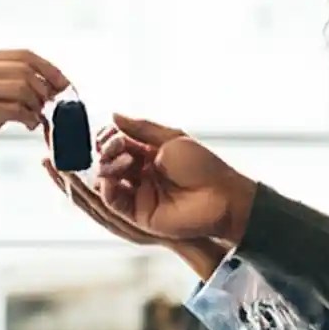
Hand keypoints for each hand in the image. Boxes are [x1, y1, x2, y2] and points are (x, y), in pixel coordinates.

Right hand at [0, 50, 68, 169]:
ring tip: (36, 118)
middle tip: (51, 107)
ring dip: (37, 105)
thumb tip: (52, 86)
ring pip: (22, 87)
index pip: (23, 54)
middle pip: (26, 69)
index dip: (49, 68)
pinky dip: (29, 118)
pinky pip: (14, 109)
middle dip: (46, 89)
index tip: (65, 84)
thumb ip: (12, 86)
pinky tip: (28, 125)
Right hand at [95, 114, 257, 243]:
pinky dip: (107, 188)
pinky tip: (115, 177)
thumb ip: (141, 128)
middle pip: (108, 161)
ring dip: (108, 166)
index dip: (108, 137)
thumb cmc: (204, 167)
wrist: (222, 197)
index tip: (111, 131)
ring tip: (125, 158)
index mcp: (148, 155)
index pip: (116, 144)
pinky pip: (114, 202)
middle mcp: (140, 174)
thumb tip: (114, 115)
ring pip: (106, 180)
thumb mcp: (171, 138)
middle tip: (118, 144)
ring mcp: (139, 194)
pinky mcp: (138, 214)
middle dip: (107, 149)